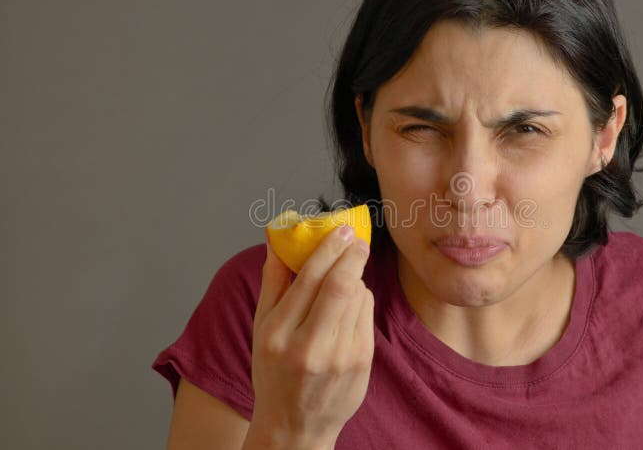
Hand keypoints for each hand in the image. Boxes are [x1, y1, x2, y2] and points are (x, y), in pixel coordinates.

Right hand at [248, 225, 374, 448]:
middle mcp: (309, 347)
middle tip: (356, 238)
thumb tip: (279, 238)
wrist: (296, 425)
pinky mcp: (362, 362)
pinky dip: (361, 299)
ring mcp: (340, 357)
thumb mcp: (262, 328)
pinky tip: (349, 304)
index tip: (340, 229)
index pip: (308, 280)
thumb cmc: (274, 371)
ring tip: (345, 276)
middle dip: (352, 255)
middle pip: (340, 285)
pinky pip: (367, 314)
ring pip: (358, 297)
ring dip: (356, 277)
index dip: (328, 249)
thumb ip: (273, 282)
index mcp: (278, 335)